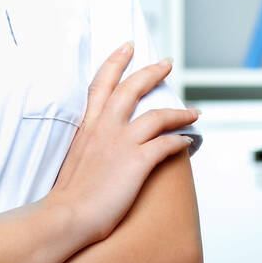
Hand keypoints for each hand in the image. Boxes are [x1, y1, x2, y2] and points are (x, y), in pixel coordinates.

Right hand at [47, 42, 198, 247]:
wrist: (68, 214)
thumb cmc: (69, 193)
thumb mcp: (74, 156)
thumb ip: (87, 143)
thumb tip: (99, 143)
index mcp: (86, 125)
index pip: (101, 84)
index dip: (115, 63)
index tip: (126, 48)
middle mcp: (103, 128)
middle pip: (130, 89)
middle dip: (151, 72)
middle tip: (165, 63)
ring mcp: (121, 144)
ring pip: (156, 115)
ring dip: (179, 111)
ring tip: (193, 112)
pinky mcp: (137, 162)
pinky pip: (167, 144)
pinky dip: (181, 140)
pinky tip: (188, 142)